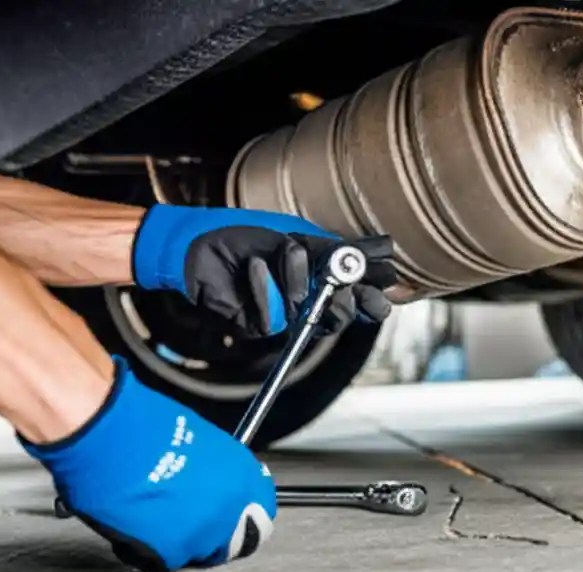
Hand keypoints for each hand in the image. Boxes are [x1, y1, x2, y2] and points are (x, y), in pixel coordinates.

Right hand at [23, 359, 276, 571]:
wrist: (111, 439)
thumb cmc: (144, 429)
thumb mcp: (199, 441)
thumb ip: (214, 471)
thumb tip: (210, 483)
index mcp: (243, 476)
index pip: (262, 511)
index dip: (243, 516)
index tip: (229, 518)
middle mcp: (232, 508)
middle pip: (234, 542)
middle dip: (213, 538)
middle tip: (183, 525)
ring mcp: (205, 534)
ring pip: (198, 553)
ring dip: (178, 542)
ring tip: (149, 516)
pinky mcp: (173, 552)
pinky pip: (163, 560)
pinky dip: (146, 549)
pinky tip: (131, 524)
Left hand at [130, 204, 395, 336]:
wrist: (196, 243)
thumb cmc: (244, 234)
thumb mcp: (297, 235)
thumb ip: (336, 250)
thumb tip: (384, 250)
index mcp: (320, 278)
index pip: (358, 295)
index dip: (374, 295)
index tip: (386, 287)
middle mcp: (306, 300)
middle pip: (342, 316)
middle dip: (346, 300)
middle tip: (343, 284)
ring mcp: (283, 316)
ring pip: (311, 317)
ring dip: (299, 281)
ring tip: (287, 252)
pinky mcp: (257, 326)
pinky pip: (273, 318)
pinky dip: (265, 288)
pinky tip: (253, 266)